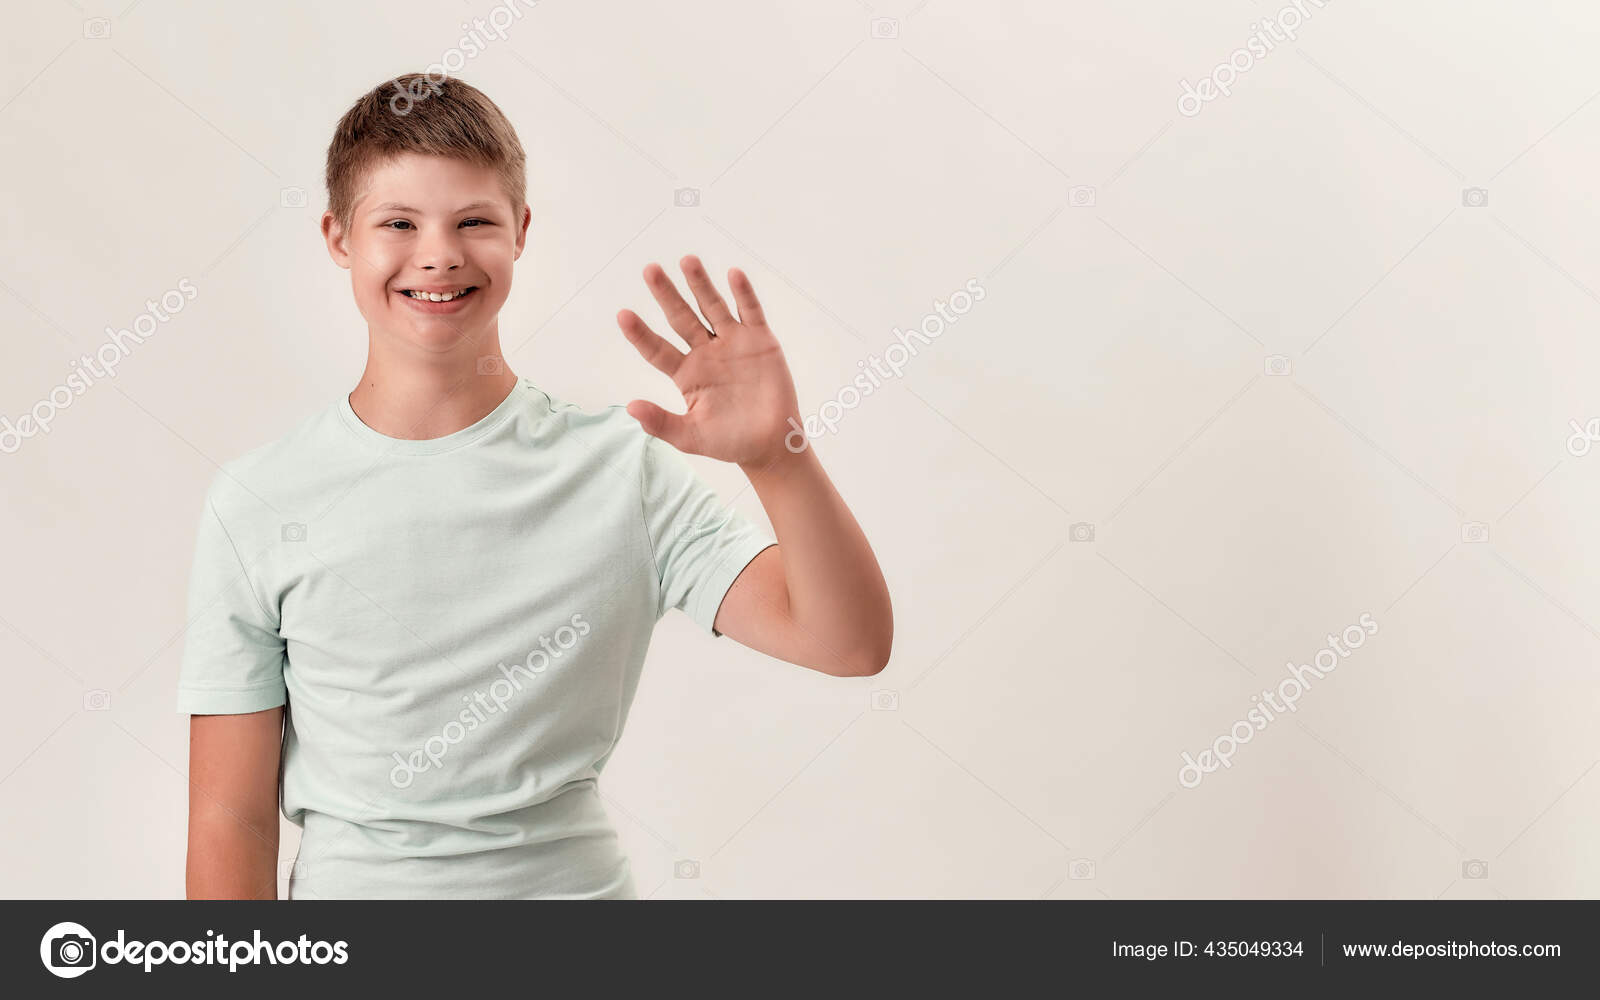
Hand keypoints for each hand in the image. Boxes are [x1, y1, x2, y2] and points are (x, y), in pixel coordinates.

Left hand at [618, 255, 801, 467]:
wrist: (771, 444)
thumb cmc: (729, 442)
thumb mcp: (690, 437)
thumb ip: (661, 423)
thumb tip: (630, 407)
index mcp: (686, 373)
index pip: (657, 349)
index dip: (640, 334)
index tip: (622, 315)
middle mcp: (706, 352)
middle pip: (681, 318)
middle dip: (666, 294)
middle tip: (649, 270)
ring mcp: (732, 343)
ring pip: (712, 307)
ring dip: (700, 285)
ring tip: (687, 260)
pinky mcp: (760, 341)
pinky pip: (750, 312)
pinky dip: (743, 294)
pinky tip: (733, 274)